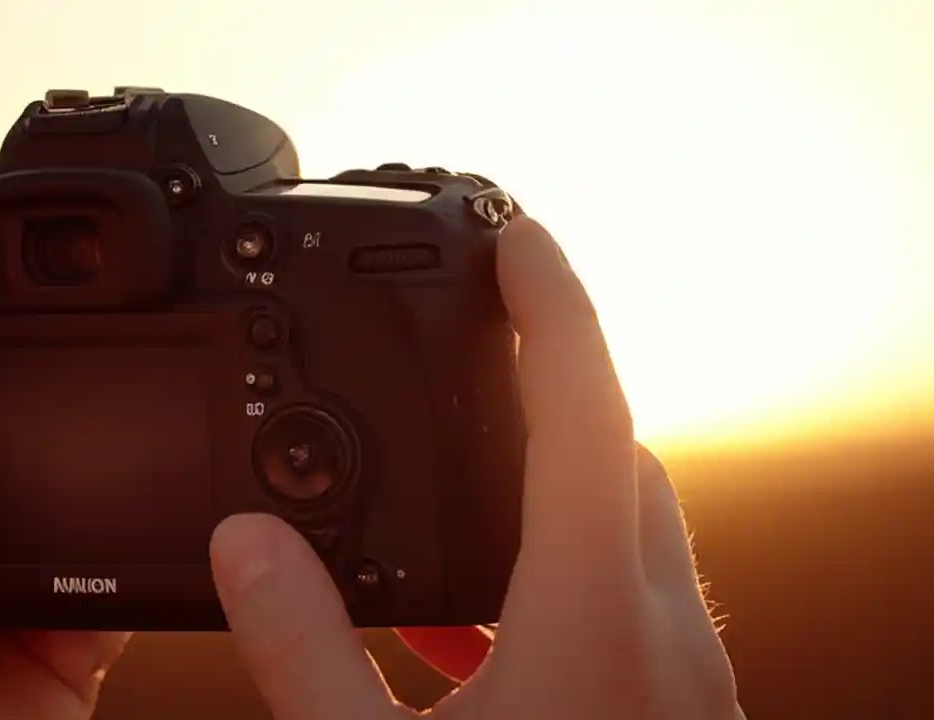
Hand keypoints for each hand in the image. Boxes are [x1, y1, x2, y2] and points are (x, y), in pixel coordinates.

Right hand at [208, 216, 743, 718]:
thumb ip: (305, 652)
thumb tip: (248, 547)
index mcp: (595, 618)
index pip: (585, 412)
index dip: (551, 305)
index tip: (519, 237)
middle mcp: (663, 633)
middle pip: (617, 458)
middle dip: (549, 391)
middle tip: (478, 351)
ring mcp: (685, 676)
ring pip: (631, 527)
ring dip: (552, 489)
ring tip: (456, 490)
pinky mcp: (676, 711)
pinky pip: (629, 602)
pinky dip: (559, 578)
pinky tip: (476, 629)